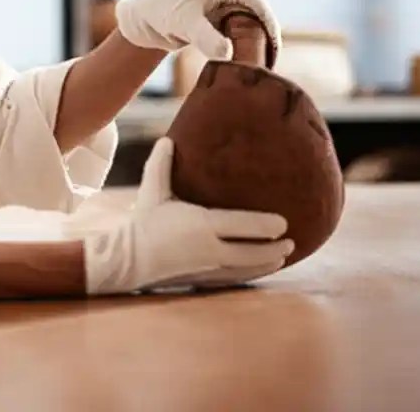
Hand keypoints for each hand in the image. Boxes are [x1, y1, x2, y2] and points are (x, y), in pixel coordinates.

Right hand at [83, 137, 292, 295]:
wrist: (127, 259)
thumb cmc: (143, 222)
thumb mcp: (153, 191)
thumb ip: (161, 164)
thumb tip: (168, 139)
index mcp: (202, 224)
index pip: (244, 226)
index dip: (267, 226)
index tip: (284, 223)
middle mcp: (209, 249)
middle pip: (252, 252)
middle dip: (275, 248)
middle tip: (291, 241)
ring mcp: (207, 268)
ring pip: (246, 269)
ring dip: (267, 263)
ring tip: (282, 258)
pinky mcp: (202, 280)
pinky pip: (233, 279)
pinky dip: (251, 274)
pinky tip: (259, 271)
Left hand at [114, 0, 280, 62]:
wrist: (138, 23)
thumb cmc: (160, 16)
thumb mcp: (184, 26)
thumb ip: (206, 37)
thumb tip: (228, 52)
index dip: (268, 18)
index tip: (273, 42)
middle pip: (253, 11)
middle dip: (265, 32)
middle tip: (270, 60)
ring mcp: (216, 8)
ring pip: (245, 23)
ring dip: (254, 40)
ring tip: (261, 64)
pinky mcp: (211, 22)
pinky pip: (233, 32)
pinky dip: (241, 45)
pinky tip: (242, 63)